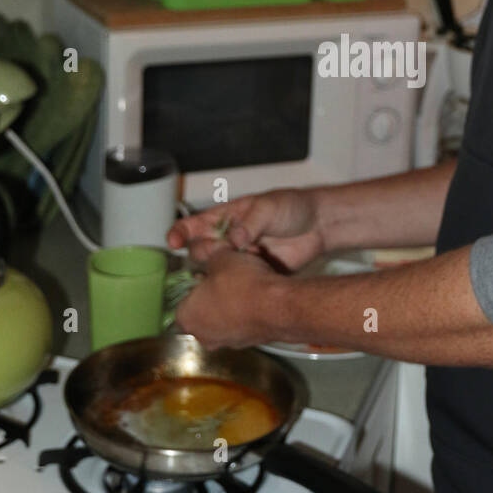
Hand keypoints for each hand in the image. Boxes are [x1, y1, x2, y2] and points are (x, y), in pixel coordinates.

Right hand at [167, 189, 325, 271]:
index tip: (174, 242)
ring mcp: (239, 258)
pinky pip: (237, 283)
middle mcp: (227, 239)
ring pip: (216, 270)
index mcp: (225, 217)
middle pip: (201, 251)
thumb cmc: (291, 208)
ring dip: (221, 270)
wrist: (319, 226)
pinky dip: (238, 284)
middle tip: (227, 251)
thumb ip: (250, 223)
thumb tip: (234, 239)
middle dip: (207, 253)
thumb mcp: (268, 207)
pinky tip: (247, 283)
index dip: (180, 233)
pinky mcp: (253, 274)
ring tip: (240, 265)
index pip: (193, 225)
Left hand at [175, 245, 279, 346]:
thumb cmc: (244, 285)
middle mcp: (203, 336)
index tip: (205, 271)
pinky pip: (242, 324)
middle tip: (225, 276)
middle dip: (213, 294)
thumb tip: (212, 256)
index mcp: (186, 317)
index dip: (194, 281)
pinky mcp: (249, 343)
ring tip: (244, 284)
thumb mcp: (221, 258)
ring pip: (223, 319)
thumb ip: (210, 257)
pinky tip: (256, 297)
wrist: (279, 307)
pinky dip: (246, 313)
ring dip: (230, 304)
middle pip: (202, 310)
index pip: (181, 297)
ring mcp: (227, 342)